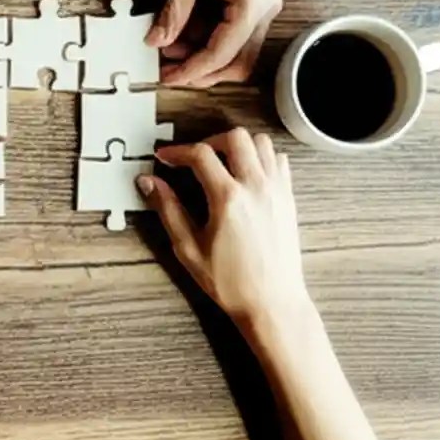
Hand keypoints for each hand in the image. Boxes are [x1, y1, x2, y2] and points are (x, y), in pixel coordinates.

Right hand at [137, 128, 305, 321]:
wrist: (272, 302)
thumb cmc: (232, 283)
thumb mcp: (189, 249)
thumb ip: (168, 210)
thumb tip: (150, 183)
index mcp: (228, 199)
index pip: (200, 155)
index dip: (177, 152)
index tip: (165, 158)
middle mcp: (255, 188)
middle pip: (235, 137)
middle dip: (209, 141)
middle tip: (195, 158)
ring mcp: (276, 191)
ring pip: (261, 143)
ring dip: (238, 146)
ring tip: (221, 163)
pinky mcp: (288, 199)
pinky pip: (279, 161)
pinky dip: (262, 158)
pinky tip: (247, 175)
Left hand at [147, 0, 281, 87]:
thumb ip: (174, 11)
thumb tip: (157, 40)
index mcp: (251, 4)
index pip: (221, 54)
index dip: (191, 70)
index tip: (167, 77)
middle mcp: (264, 10)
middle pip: (238, 63)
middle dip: (203, 71)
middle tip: (169, 70)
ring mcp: (262, 6)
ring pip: (237, 50)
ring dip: (204, 54)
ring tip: (170, 46)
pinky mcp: (254, 0)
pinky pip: (234, 31)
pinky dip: (209, 37)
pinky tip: (183, 30)